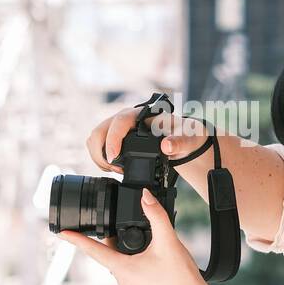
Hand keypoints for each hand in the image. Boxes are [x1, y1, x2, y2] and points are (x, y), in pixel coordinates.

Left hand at [59, 188, 206, 284]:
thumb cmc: (180, 275)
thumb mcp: (168, 240)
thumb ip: (156, 215)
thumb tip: (145, 196)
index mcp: (122, 268)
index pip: (93, 251)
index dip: (75, 240)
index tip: (60, 232)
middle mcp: (121, 279)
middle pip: (107, 252)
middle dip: (110, 236)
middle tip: (118, 221)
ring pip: (118, 259)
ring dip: (123, 246)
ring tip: (140, 236)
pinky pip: (127, 268)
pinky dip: (130, 256)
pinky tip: (146, 250)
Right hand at [86, 106, 210, 173]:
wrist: (183, 139)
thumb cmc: (184, 134)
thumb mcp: (187, 137)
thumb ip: (179, 141)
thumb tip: (166, 146)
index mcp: (142, 114)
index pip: (120, 120)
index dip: (113, 138)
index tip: (113, 157)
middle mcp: (127, 118)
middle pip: (101, 129)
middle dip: (100, 151)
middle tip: (114, 168)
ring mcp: (119, 128)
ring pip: (95, 137)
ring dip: (98, 155)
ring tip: (113, 170)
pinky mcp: (116, 138)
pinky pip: (98, 145)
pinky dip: (100, 157)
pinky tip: (112, 167)